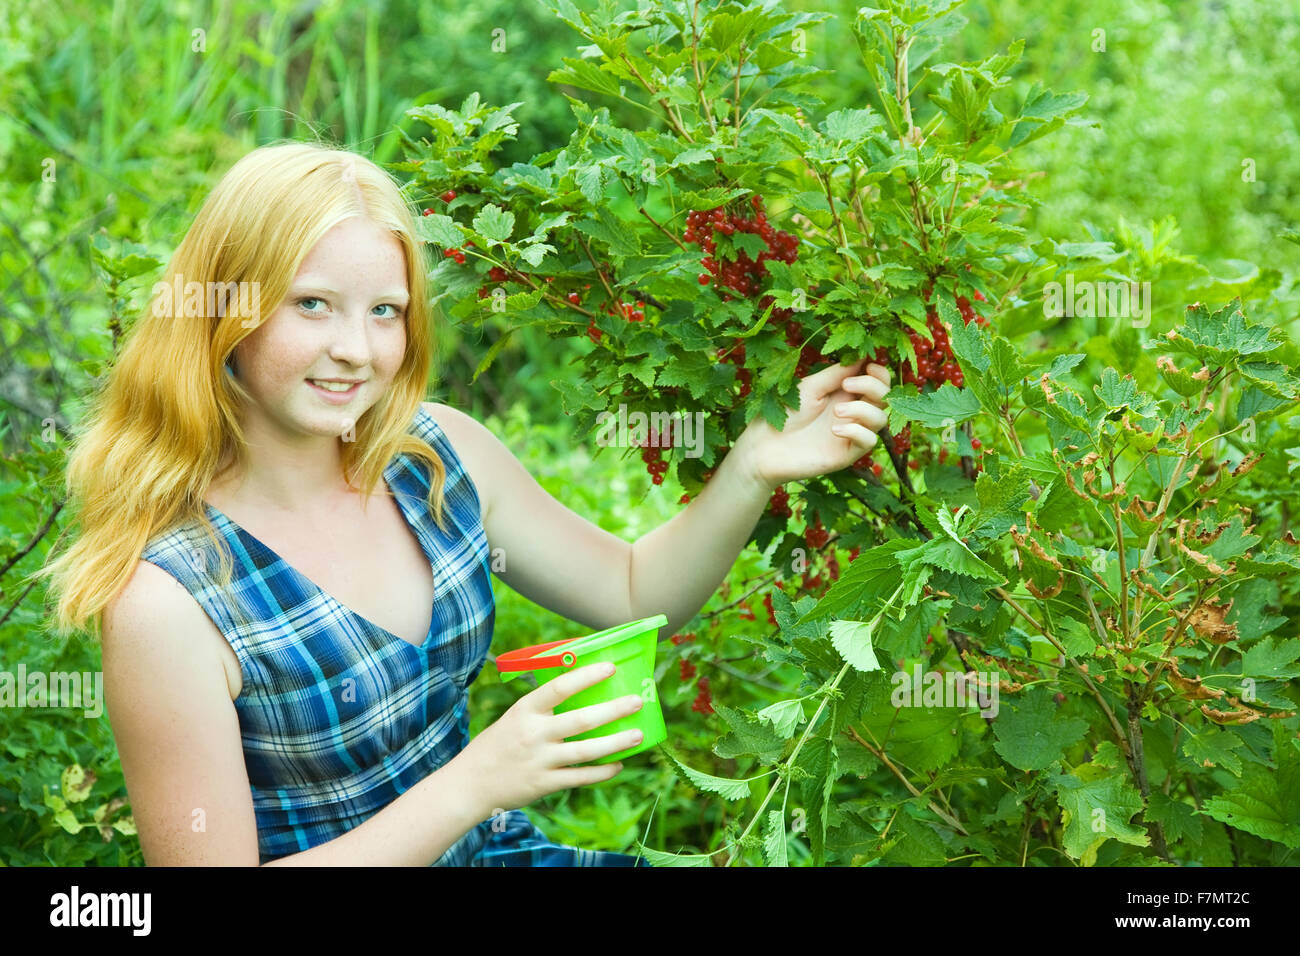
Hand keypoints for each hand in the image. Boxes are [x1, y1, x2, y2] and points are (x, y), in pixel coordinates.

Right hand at [454, 662, 644, 817]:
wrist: (470, 783)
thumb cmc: (498, 744)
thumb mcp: (515, 717)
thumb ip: (544, 708)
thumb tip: (583, 691)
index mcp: (525, 710)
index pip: (559, 687)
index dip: (587, 676)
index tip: (611, 667)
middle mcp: (534, 733)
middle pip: (581, 719)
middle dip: (614, 710)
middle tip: (638, 701)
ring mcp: (540, 760)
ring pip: (587, 751)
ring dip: (616, 742)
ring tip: (639, 735)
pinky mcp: (545, 784)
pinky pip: (581, 777)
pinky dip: (603, 772)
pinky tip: (618, 765)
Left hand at [735, 358, 891, 488]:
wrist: (764, 447)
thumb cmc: (782, 414)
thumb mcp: (810, 387)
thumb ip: (836, 374)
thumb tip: (862, 356)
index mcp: (844, 393)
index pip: (877, 381)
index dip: (879, 372)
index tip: (869, 365)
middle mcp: (852, 412)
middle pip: (884, 398)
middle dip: (873, 386)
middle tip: (847, 385)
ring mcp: (851, 433)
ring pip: (880, 419)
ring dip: (863, 410)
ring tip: (836, 411)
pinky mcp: (847, 453)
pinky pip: (869, 442)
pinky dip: (857, 432)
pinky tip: (835, 430)